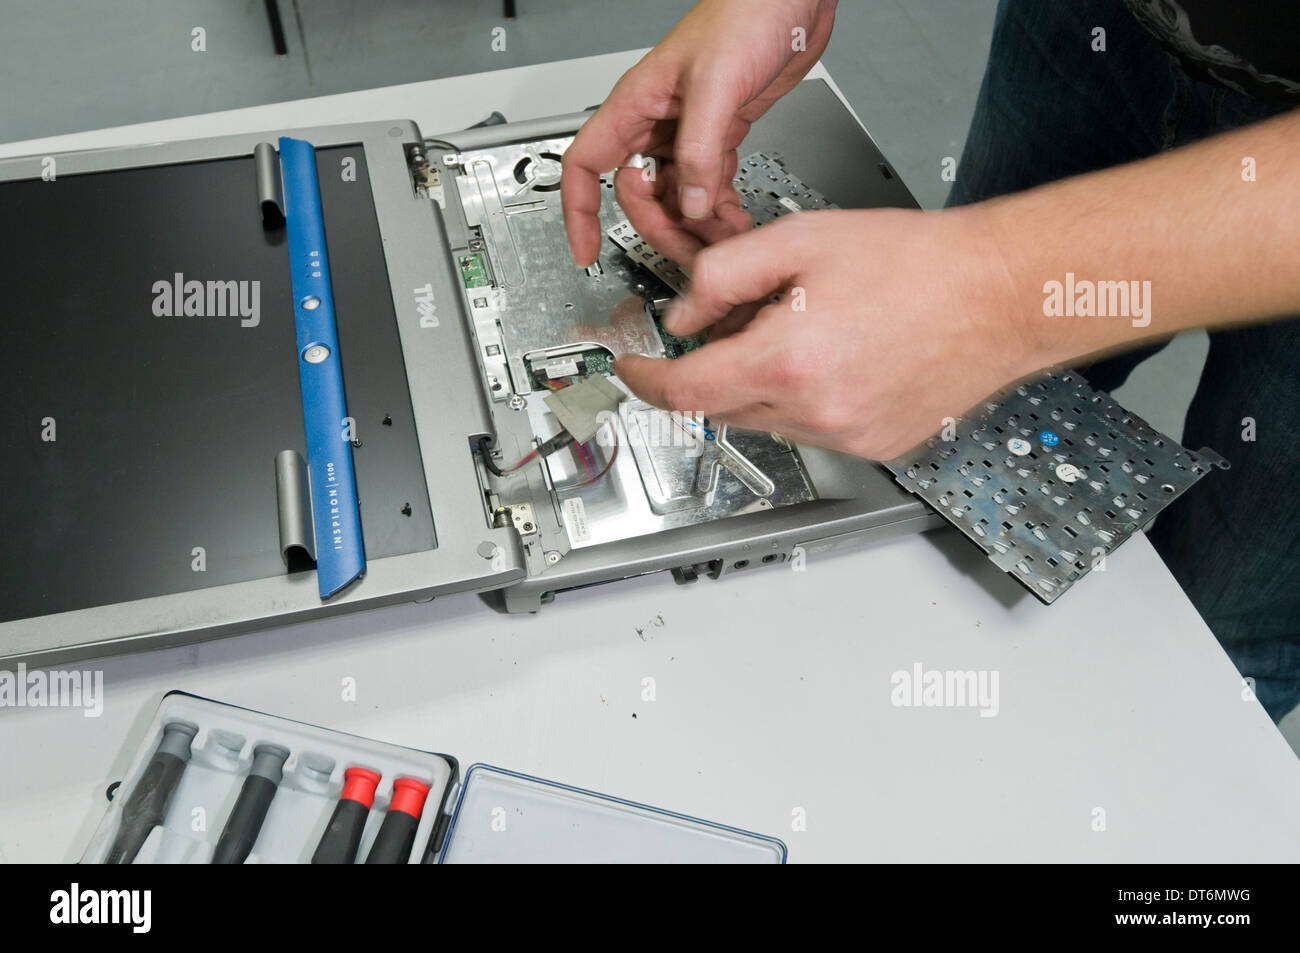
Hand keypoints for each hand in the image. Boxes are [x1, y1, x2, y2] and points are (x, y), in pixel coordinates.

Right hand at [561, 0, 837, 267]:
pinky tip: (735, 217)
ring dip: (697, 224)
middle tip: (690, 249)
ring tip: (726, 236)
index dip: (580, 212)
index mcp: (638, 105)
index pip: (586, 166)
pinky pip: (709, 185)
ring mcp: (689, 132)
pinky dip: (720, 208)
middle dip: (662, 227)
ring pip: (676, 196)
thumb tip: (687, 203)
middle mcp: (657, 122)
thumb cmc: (746, 12)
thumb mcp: (716, 84)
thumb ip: (700, 149)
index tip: (586, 250)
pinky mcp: (722, 135)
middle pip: (638, 196)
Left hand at [613, 208, 1036, 459]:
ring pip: (766, 422)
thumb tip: (684, 315)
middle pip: (722, 410)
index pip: (684, 392)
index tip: (634, 370)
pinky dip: (803, 401)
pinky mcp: (877, 447)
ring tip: (806, 333)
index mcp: (787, 361)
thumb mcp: (798, 239)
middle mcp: (815, 410)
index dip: (647, 381)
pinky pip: (812, 431)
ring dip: (760, 386)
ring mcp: (848, 436)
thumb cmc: (916, 262)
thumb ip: (722, 276)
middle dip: (711, 374)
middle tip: (739, 327)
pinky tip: (837, 358)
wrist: (999, 292)